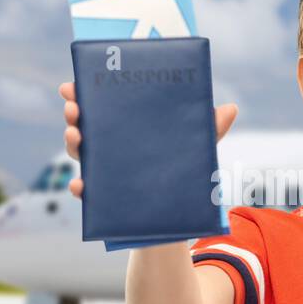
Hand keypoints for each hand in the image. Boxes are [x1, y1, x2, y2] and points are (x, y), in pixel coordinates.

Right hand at [58, 80, 238, 198]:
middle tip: (74, 108)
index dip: (81, 93)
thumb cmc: (180, 172)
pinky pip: (87, 193)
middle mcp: (108, 147)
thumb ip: (209, 129)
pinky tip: (79, 185)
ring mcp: (103, 172)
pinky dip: (79, 189)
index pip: (99, 105)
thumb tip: (231, 108)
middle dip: (74, 113)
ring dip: (71, 143)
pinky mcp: (105, 199)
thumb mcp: (194, 149)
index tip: (72, 85)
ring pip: (79, 154)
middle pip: (83, 125)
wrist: (177, 218)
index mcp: (124, 127)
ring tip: (75, 136)